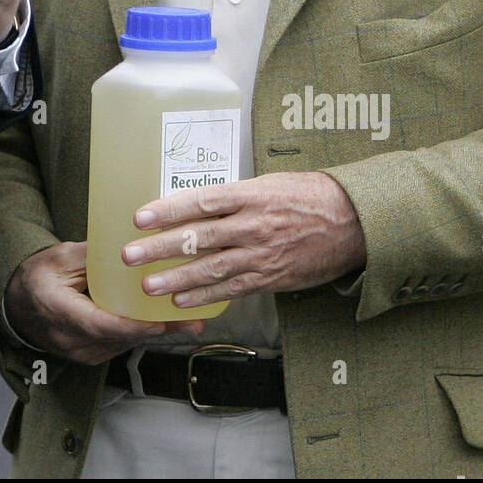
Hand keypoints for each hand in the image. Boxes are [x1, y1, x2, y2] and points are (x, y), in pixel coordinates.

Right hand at [3, 241, 203, 364]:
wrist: (16, 305)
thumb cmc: (36, 277)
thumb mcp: (60, 257)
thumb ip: (92, 254)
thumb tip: (129, 243)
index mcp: (59, 311)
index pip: (101, 324)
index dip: (134, 325)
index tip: (162, 321)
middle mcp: (71, 339)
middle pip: (120, 338)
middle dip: (159, 330)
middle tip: (192, 321)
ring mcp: (80, 352)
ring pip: (124, 345)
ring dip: (155, 334)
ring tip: (190, 321)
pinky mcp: (90, 355)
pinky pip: (120, 346)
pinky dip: (142, 334)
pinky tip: (166, 324)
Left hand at [122, 172, 366, 310]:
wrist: (353, 223)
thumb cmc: (309, 195)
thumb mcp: (270, 183)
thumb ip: (235, 195)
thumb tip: (197, 204)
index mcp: (251, 195)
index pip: (201, 201)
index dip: (167, 211)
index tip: (139, 217)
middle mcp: (253, 225)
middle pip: (199, 238)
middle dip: (160, 248)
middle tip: (129, 255)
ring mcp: (262, 254)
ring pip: (211, 269)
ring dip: (176, 278)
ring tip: (147, 285)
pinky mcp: (271, 278)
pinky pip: (232, 289)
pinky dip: (204, 296)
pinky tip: (180, 300)